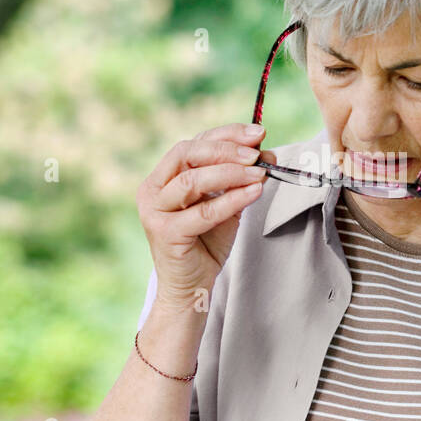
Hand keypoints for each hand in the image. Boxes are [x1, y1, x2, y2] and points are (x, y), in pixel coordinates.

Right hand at [136, 123, 276, 313]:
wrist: (192, 287)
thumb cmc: (206, 243)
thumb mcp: (225, 203)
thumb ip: (240, 178)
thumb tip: (267, 153)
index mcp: (163, 177)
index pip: (193, 143)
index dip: (226, 134)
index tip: (257, 133)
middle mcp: (153, 190)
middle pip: (187, 154)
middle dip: (226, 149)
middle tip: (257, 153)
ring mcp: (155, 212)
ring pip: (192, 180)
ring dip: (231, 173)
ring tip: (260, 173)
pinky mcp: (166, 234)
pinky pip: (203, 212)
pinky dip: (232, 199)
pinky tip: (254, 192)